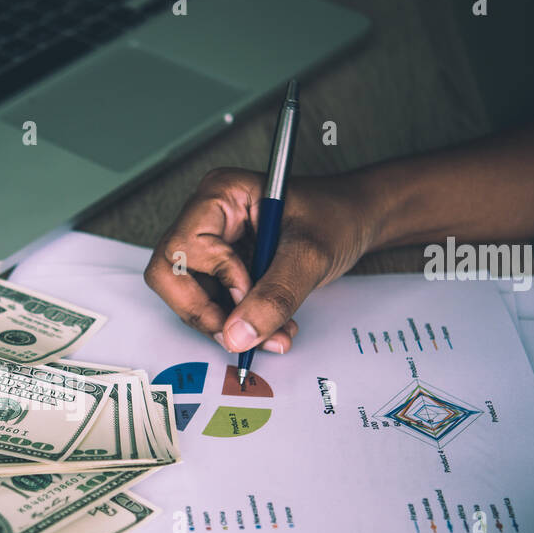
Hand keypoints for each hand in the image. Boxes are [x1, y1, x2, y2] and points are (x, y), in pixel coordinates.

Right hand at [143, 168, 375, 353]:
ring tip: (274, 334)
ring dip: (230, 326)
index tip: (248, 296)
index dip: (211, 281)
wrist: (359, 221)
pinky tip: (272, 328)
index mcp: (219, 196)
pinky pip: (216, 305)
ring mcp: (213, 246)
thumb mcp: (310, 254)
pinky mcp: (224, 269)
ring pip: (193, 299)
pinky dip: (241, 325)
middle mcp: (206, 219)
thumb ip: (274, 296)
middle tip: (242, 335)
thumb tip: (236, 336)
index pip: (181, 250)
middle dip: (207, 313)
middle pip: (174, 277)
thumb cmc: (338, 216)